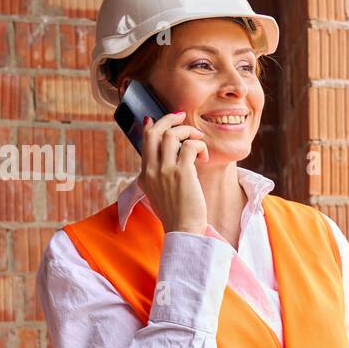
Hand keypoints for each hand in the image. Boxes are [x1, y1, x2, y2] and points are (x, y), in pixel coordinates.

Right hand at [138, 110, 208, 234]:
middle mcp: (151, 170)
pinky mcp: (182, 173)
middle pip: (155, 131)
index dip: (153, 125)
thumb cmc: (176, 215)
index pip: (145, 140)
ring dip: (188, 132)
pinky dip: (199, 146)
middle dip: (169, 119)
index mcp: (145, 174)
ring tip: (199, 140)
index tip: (160, 118)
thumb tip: (163, 163)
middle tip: (183, 116)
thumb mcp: (157, 194)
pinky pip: (190, 146)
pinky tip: (204, 158)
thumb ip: (156, 177)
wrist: (182, 231)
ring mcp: (165, 171)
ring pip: (172, 135)